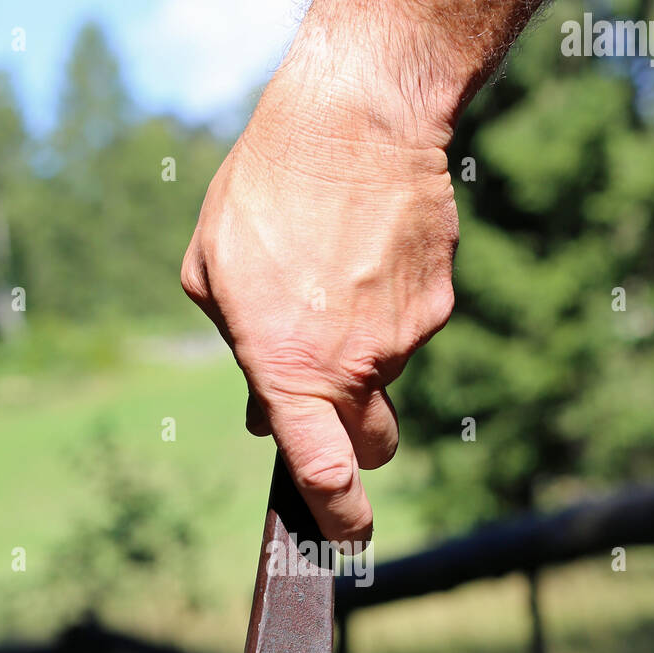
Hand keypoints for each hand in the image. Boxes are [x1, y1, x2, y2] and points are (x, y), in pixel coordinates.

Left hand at [181, 38, 457, 545]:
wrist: (357, 114)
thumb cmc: (268, 188)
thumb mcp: (214, 271)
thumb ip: (238, 350)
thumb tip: (261, 408)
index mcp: (290, 367)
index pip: (322, 471)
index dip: (337, 515)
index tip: (346, 538)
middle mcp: (357, 365)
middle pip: (375, 444)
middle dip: (357, 443)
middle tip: (329, 396)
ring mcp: (407, 336)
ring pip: (388, 373)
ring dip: (361, 346)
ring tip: (330, 268)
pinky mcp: (439, 300)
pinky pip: (411, 324)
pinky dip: (388, 304)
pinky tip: (365, 249)